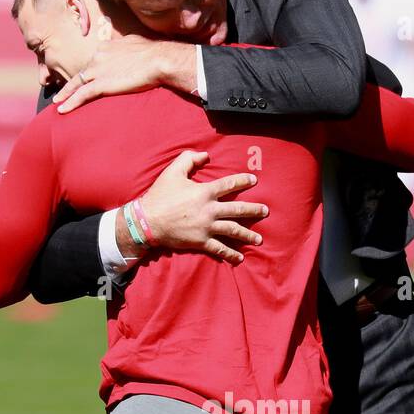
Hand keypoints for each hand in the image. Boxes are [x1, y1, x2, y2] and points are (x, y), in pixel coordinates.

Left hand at [54, 37, 195, 113]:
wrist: (158, 60)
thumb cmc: (153, 53)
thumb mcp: (135, 44)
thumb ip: (126, 47)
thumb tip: (129, 49)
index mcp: (106, 47)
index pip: (92, 61)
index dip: (87, 71)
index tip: (83, 78)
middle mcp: (98, 56)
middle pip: (82, 72)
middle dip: (72, 83)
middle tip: (62, 92)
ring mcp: (98, 70)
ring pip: (76, 83)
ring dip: (65, 94)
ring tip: (57, 102)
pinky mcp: (101, 84)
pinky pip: (81, 94)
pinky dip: (70, 102)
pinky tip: (62, 110)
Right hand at [137, 151, 266, 265]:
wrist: (148, 221)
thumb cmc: (160, 195)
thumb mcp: (173, 171)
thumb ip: (189, 159)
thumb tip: (205, 155)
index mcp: (205, 192)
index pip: (230, 184)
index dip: (243, 181)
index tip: (254, 180)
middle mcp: (210, 210)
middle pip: (238, 209)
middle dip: (254, 210)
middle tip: (265, 211)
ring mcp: (207, 227)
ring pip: (233, 230)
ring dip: (247, 235)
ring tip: (259, 239)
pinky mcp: (201, 242)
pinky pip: (219, 249)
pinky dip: (230, 254)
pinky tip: (240, 257)